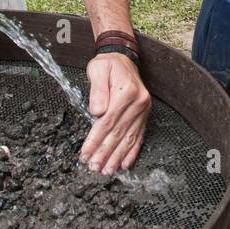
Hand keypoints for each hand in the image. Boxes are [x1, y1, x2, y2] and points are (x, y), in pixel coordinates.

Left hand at [80, 52, 151, 175]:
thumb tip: (96, 112)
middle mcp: (138, 103)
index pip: (108, 122)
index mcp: (126, 92)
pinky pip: (138, 136)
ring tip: (107, 171)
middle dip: (105, 153)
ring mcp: (143, 110)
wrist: (123, 58)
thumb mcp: (98, 69)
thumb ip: (97, 90)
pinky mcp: (144, 115)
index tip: (85, 154)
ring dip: (117, 157)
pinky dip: (132, 152)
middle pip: (118, 133)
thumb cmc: (108, 65)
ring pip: (129, 138)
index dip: (95, 140)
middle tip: (94, 167)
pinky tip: (125, 164)